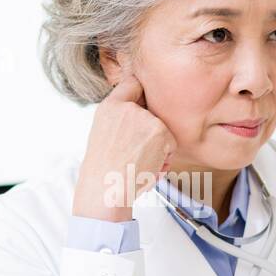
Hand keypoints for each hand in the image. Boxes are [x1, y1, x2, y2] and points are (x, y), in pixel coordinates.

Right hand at [73, 74, 175, 221]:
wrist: (106, 191)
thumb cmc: (105, 171)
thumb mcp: (104, 134)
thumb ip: (121, 118)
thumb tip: (146, 113)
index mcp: (109, 106)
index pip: (132, 84)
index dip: (141, 94)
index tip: (144, 103)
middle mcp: (127, 107)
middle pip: (153, 111)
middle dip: (151, 131)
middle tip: (135, 152)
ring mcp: (145, 118)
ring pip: (163, 130)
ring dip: (158, 149)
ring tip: (138, 163)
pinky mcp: (161, 132)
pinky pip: (172, 145)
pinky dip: (165, 159)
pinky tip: (148, 168)